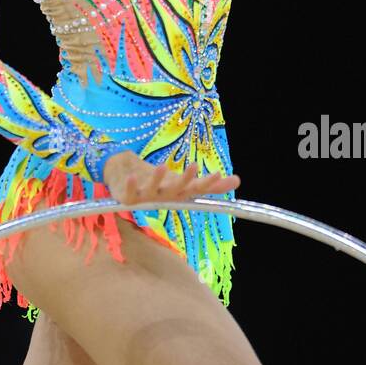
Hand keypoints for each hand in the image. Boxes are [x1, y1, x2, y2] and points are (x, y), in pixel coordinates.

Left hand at [103, 149, 240, 206]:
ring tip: (164, 166)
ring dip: (158, 179)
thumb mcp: (185, 181)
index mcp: (179, 194)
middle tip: (195, 166)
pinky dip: (132, 185)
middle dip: (186, 180)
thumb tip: (238, 181)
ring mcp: (146, 198)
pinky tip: (134, 176)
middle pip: (177, 190)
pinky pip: (130, 193)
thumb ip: (210, 185)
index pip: (196, 189)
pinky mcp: (128, 198)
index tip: (219, 173)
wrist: (128, 182)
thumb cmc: (160, 183)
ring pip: (153, 190)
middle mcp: (165, 198)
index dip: (207, 183)